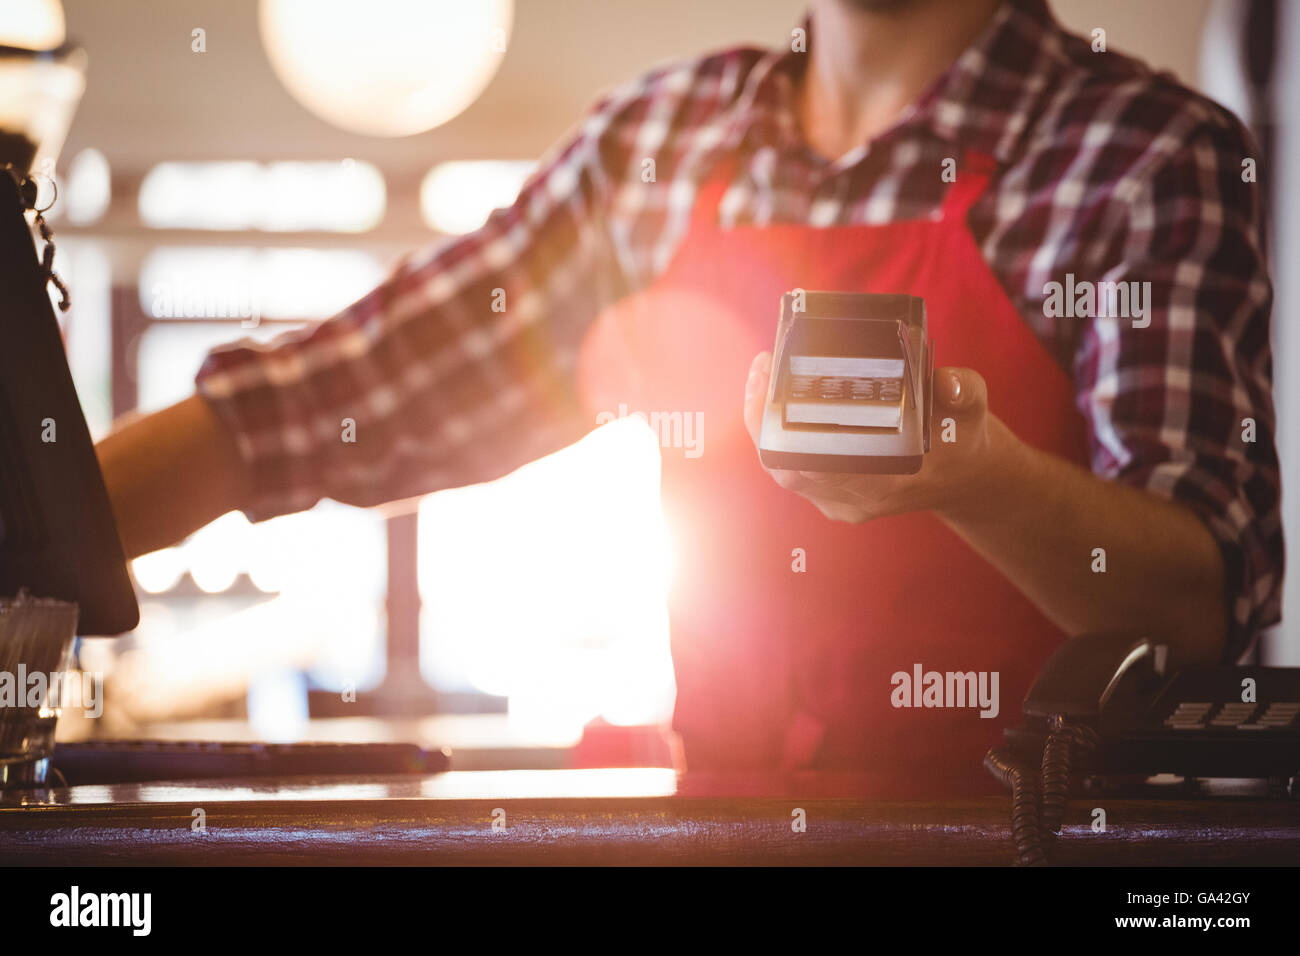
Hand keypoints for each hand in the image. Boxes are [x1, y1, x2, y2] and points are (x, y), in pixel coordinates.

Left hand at [742, 351, 1009, 523]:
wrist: (963, 477)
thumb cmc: (963, 439)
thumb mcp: (973, 409)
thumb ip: (965, 392)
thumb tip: (948, 382)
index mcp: (890, 481)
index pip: (818, 466)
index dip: (784, 429)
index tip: (769, 383)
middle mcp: (860, 498)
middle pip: (788, 467)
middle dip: (764, 418)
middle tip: (761, 367)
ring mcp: (843, 502)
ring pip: (785, 470)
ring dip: (767, 427)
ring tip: (762, 376)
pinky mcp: (834, 497)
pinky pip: (794, 471)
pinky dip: (778, 439)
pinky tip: (774, 400)